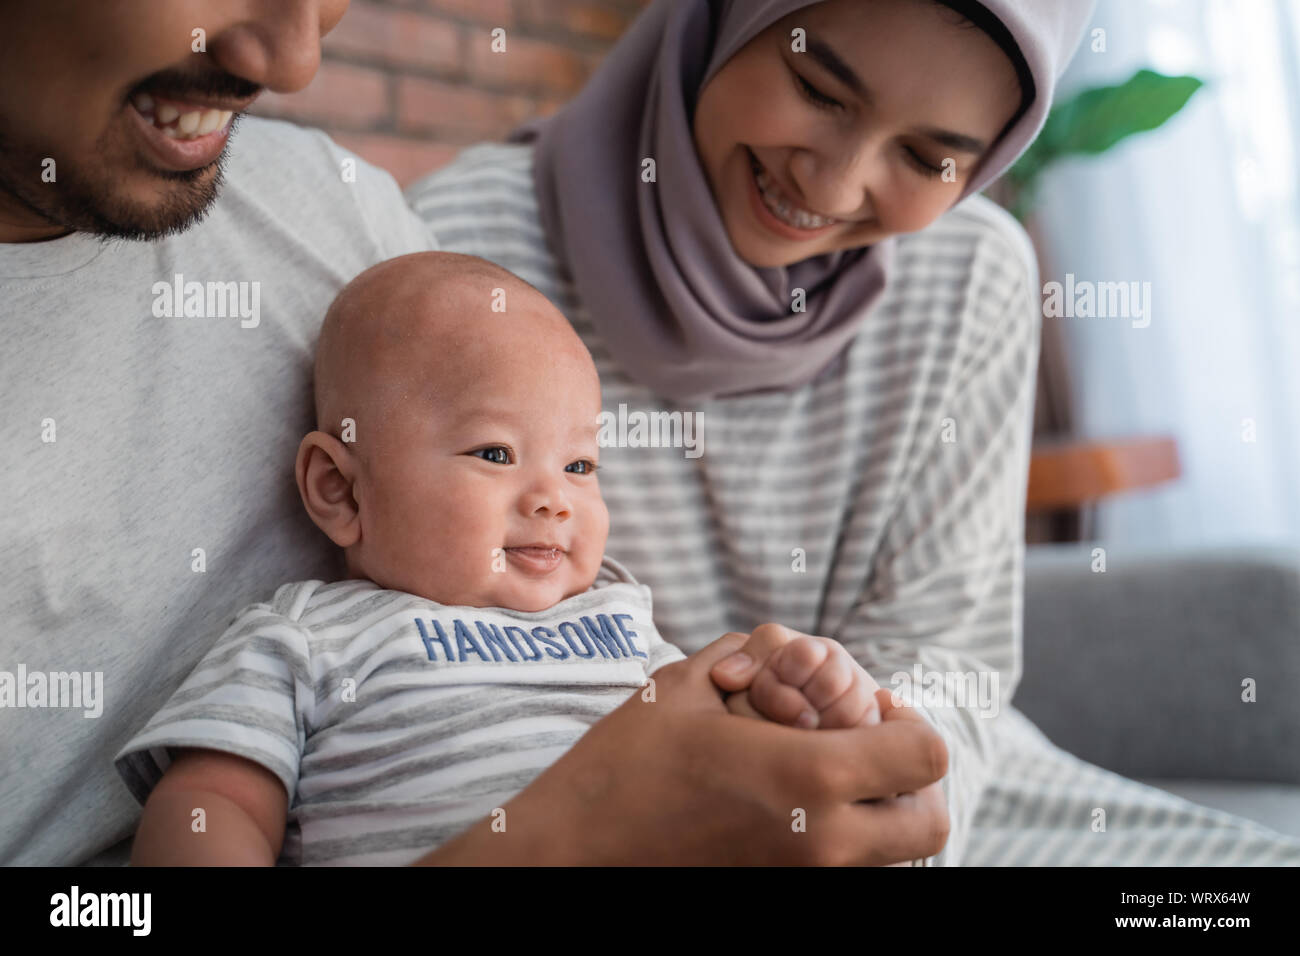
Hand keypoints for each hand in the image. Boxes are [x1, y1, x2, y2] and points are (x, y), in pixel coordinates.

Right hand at [417, 631, 949, 865]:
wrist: (574, 853)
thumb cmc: (623, 765)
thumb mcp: (684, 686)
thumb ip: (754, 656)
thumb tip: (792, 651)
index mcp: (806, 780)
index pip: (926, 756)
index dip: (909, 721)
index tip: (872, 708)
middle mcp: (821, 843)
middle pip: (929, 821)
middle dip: (914, 777)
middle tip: (867, 744)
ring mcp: (802, 881)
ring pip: (891, 853)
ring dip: (882, 810)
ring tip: (827, 774)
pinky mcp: (782, 897)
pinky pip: (845, 868)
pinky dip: (843, 837)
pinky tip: (790, 805)